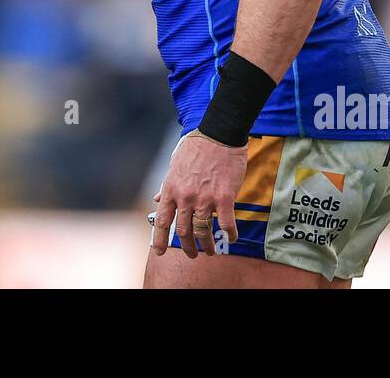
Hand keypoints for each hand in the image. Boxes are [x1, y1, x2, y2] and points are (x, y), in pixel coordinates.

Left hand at [150, 130, 245, 257]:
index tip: (158, 252)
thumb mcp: (174, 165)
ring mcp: (205, 199)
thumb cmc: (195, 147)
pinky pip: (226, 224)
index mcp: (171, 189)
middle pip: (184, 232)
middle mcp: (186, 198)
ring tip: (210, 251)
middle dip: (187, 247)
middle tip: (192, 254)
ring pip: (203, 232)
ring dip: (207, 245)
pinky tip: (232, 238)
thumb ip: (166, 186)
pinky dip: (230, 234)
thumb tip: (157, 200)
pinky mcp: (224, 198)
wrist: (218, 135)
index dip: (159, 240)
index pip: (162, 221)